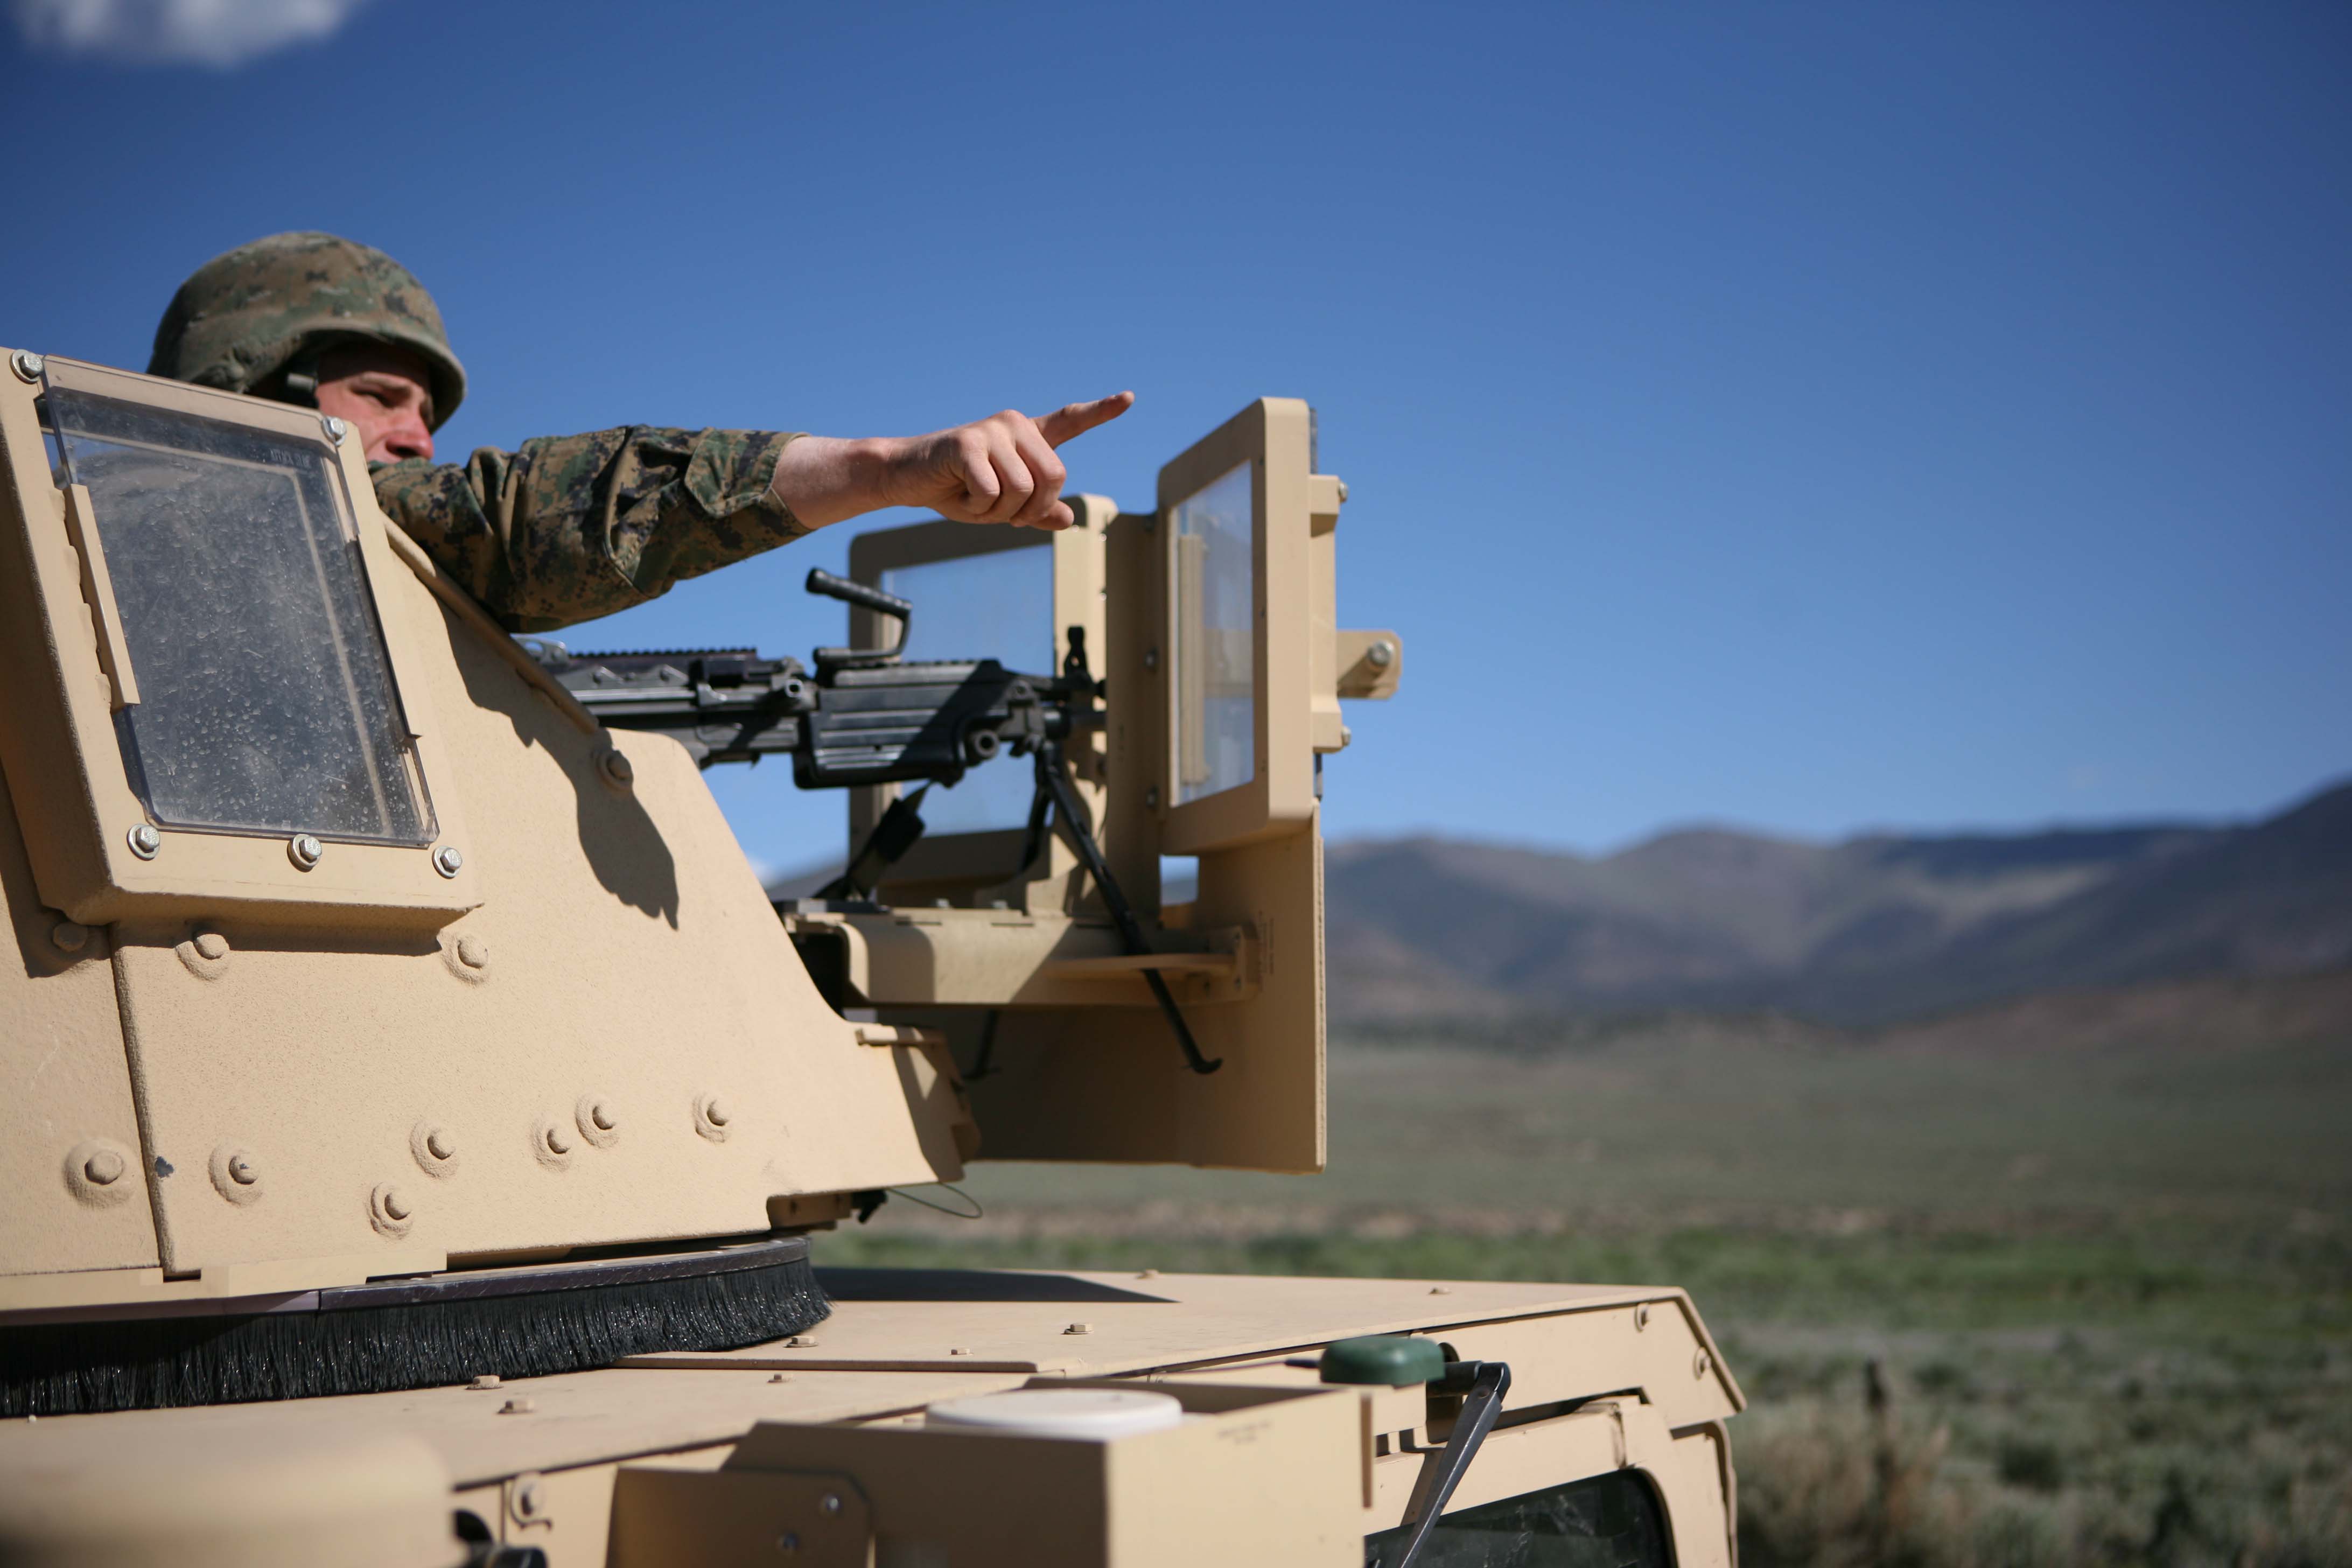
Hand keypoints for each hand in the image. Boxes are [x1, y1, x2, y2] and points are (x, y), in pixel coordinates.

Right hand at [768, 392, 1134, 530]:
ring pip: (1024, 491)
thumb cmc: (955, 490)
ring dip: (999, 512)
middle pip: (1056, 478)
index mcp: (1028, 437)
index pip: (1070, 421)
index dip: (1100, 412)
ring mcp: (993, 430)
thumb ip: (1036, 511)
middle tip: (1001, 512)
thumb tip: (1069, 519)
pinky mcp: (969, 443)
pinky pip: (992, 493)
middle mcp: (1015, 425)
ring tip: (974, 498)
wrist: (906, 479)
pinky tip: (958, 492)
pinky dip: (977, 508)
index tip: (1128, 398)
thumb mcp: (1002, 507)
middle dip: (1032, 509)